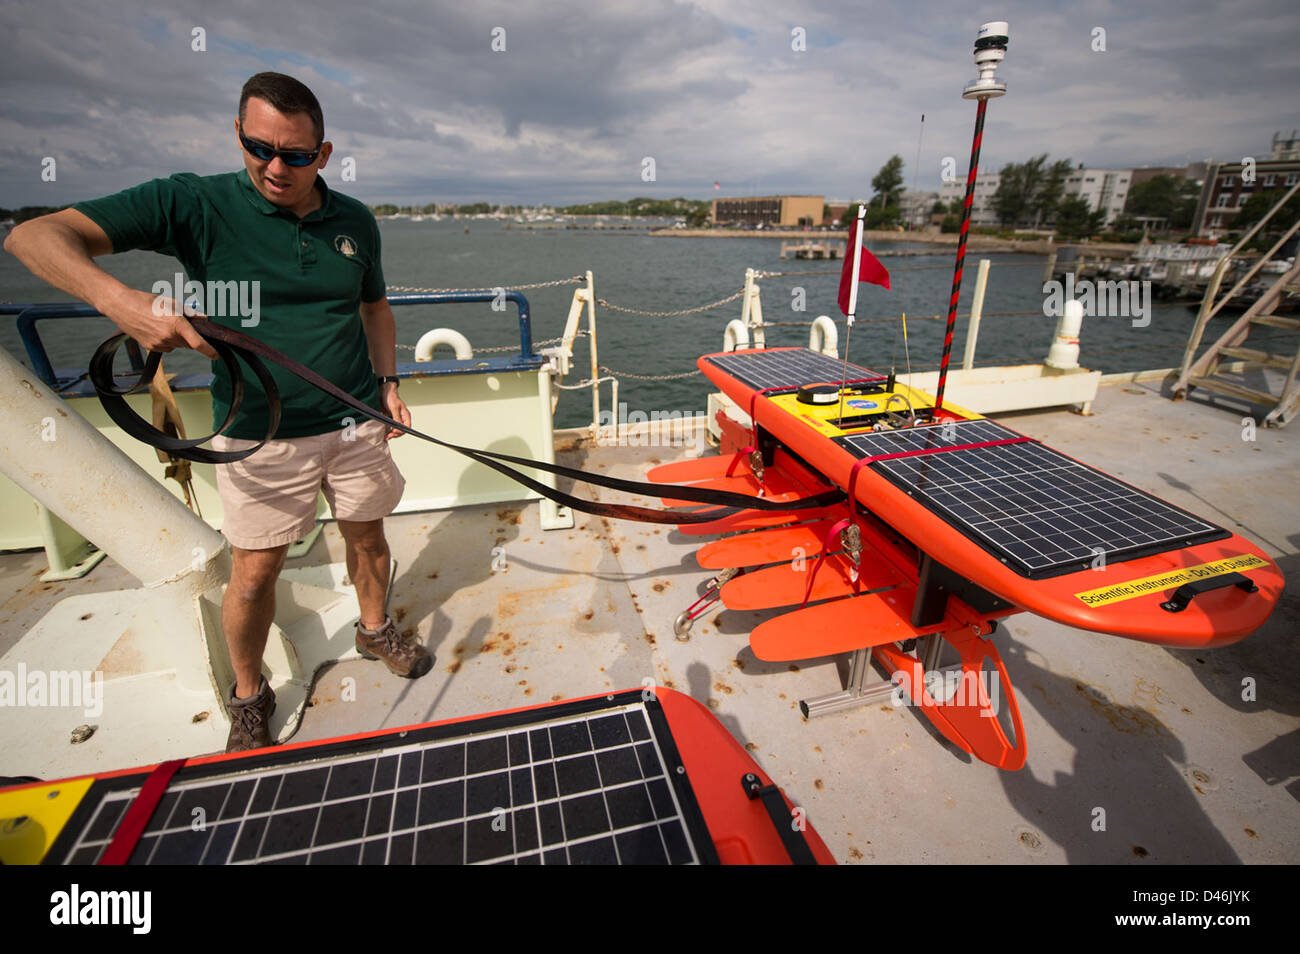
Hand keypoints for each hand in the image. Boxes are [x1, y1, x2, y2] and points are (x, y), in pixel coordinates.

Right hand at [101, 286, 218, 359]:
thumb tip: (204, 319)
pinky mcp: (151, 347)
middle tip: (181, 324)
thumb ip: (190, 313)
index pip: (197, 342)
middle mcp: (168, 336)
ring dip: (178, 338)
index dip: (209, 350)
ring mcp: (159, 343)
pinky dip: (167, 341)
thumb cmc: (147, 301)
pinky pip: (167, 347)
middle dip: (190, 337)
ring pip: (178, 345)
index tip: (216, 355)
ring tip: (163, 323)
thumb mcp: (171, 303)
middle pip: (188, 343)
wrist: (122, 306)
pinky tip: (156, 329)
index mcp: (176, 323)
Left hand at [380, 383, 409, 439]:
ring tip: (386, 437)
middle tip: (388, 436)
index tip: (394, 433)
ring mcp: (396, 419)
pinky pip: (390, 427)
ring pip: (396, 430)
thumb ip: (397, 418)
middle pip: (401, 430)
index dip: (401, 432)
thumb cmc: (391, 397)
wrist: (384, 392)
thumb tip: (398, 428)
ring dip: (391, 434)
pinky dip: (387, 431)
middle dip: (395, 434)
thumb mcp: (394, 408)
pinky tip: (384, 433)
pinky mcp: (390, 419)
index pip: (407, 427)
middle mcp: (402, 418)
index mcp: (406, 415)